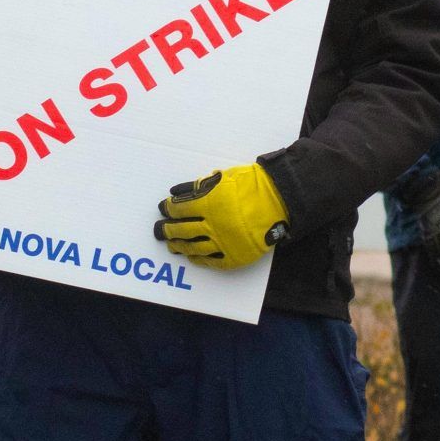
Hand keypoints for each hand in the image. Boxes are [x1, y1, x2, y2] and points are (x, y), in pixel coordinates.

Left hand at [153, 164, 288, 270]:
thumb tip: (176, 193)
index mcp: (209, 204)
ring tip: (171, 245)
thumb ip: (199, 187)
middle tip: (158, 231)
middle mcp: (213, 225)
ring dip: (180, 246)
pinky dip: (199, 260)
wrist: (281, 200)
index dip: (168, 209)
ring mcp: (223, 243)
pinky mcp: (235, 256)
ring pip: (193, 248)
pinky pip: (211, 261)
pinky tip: (191, 257)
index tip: (163, 209)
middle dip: (166, 230)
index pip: (179, 209)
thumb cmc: (252, 184)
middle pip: (182, 230)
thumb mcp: (222, 179)